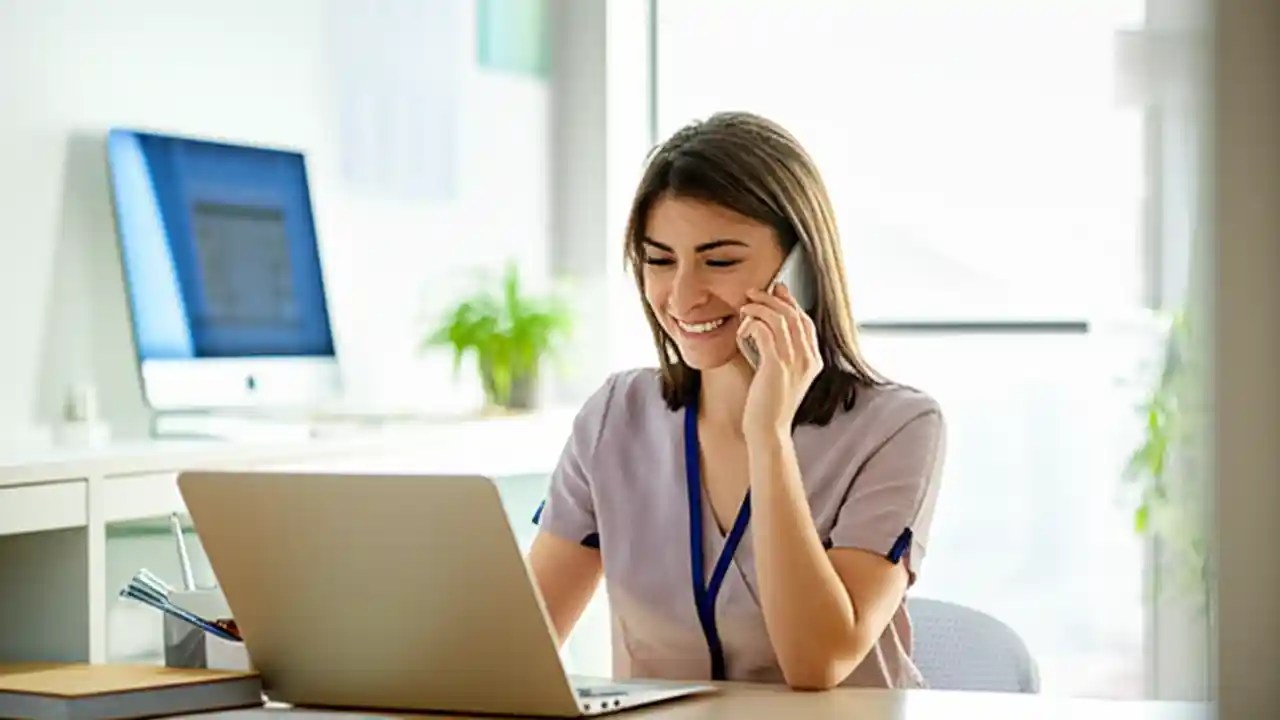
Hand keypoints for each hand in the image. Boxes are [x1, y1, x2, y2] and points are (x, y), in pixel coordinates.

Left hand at [738, 283, 822, 438]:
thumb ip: (783, 356)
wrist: (768, 432)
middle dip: (772, 298)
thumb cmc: (770, 406)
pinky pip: (764, 331)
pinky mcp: (776, 366)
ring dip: (759, 308)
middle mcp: (808, 359)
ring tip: (745, 307)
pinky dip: (751, 324)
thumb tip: (769, 330)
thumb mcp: (784, 378)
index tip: (776, 290)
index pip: (806, 321)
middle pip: (794, 315)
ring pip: (779, 319)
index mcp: (814, 362)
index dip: (791, 302)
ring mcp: (794, 362)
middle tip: (753, 293)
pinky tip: (742, 328)